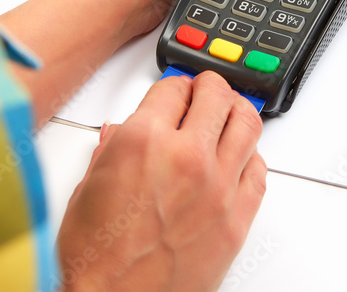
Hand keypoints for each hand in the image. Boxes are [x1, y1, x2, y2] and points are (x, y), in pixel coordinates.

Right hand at [58, 72, 266, 291]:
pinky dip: (250, 156)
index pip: (173, 86)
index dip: (173, 86)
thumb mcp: (87, 191)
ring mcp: (218, 186)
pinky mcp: (238, 217)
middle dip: (209, 88)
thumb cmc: (95, 261)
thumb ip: (110, 151)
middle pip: (217, 95)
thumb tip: (118, 133)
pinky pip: (259, 169)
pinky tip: (238, 156)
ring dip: (237, 111)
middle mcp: (186, 157)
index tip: (175, 90)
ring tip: (228, 113)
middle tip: (205, 92)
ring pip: (247, 123)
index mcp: (143, 141)